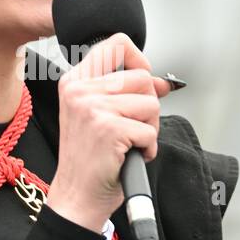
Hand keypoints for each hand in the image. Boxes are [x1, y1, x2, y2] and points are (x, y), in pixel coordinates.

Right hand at [44, 33, 173, 232]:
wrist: (76, 196)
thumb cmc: (89, 160)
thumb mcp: (100, 116)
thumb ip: (127, 93)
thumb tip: (164, 83)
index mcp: (74, 81)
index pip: (116, 43)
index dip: (139, 60)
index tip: (143, 81)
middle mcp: (80, 90)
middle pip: (142, 77)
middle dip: (148, 106)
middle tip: (132, 128)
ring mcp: (92, 108)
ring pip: (150, 103)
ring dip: (148, 128)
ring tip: (127, 143)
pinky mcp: (108, 128)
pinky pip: (150, 130)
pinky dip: (147, 147)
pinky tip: (128, 155)